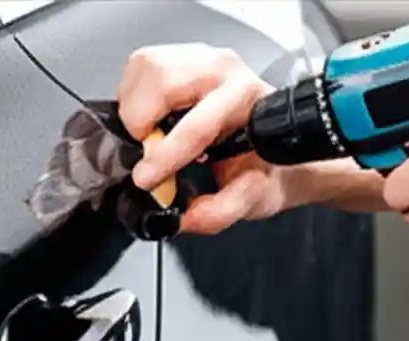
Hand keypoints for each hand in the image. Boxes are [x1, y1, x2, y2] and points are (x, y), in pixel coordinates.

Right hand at [117, 44, 294, 234]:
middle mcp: (225, 71)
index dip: (165, 156)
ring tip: (148, 133)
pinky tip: (151, 116)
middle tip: (147, 150)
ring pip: (147, 66)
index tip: (147, 179)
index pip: (196, 126)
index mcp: (248, 101)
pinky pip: (140, 66)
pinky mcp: (179, 55)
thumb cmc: (263, 163)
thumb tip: (185, 217)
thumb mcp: (252, 197)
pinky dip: (134, 94)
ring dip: (135, 106)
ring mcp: (201, 56)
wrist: (274, 144)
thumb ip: (220, 212)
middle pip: (163, 80)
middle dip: (143, 121)